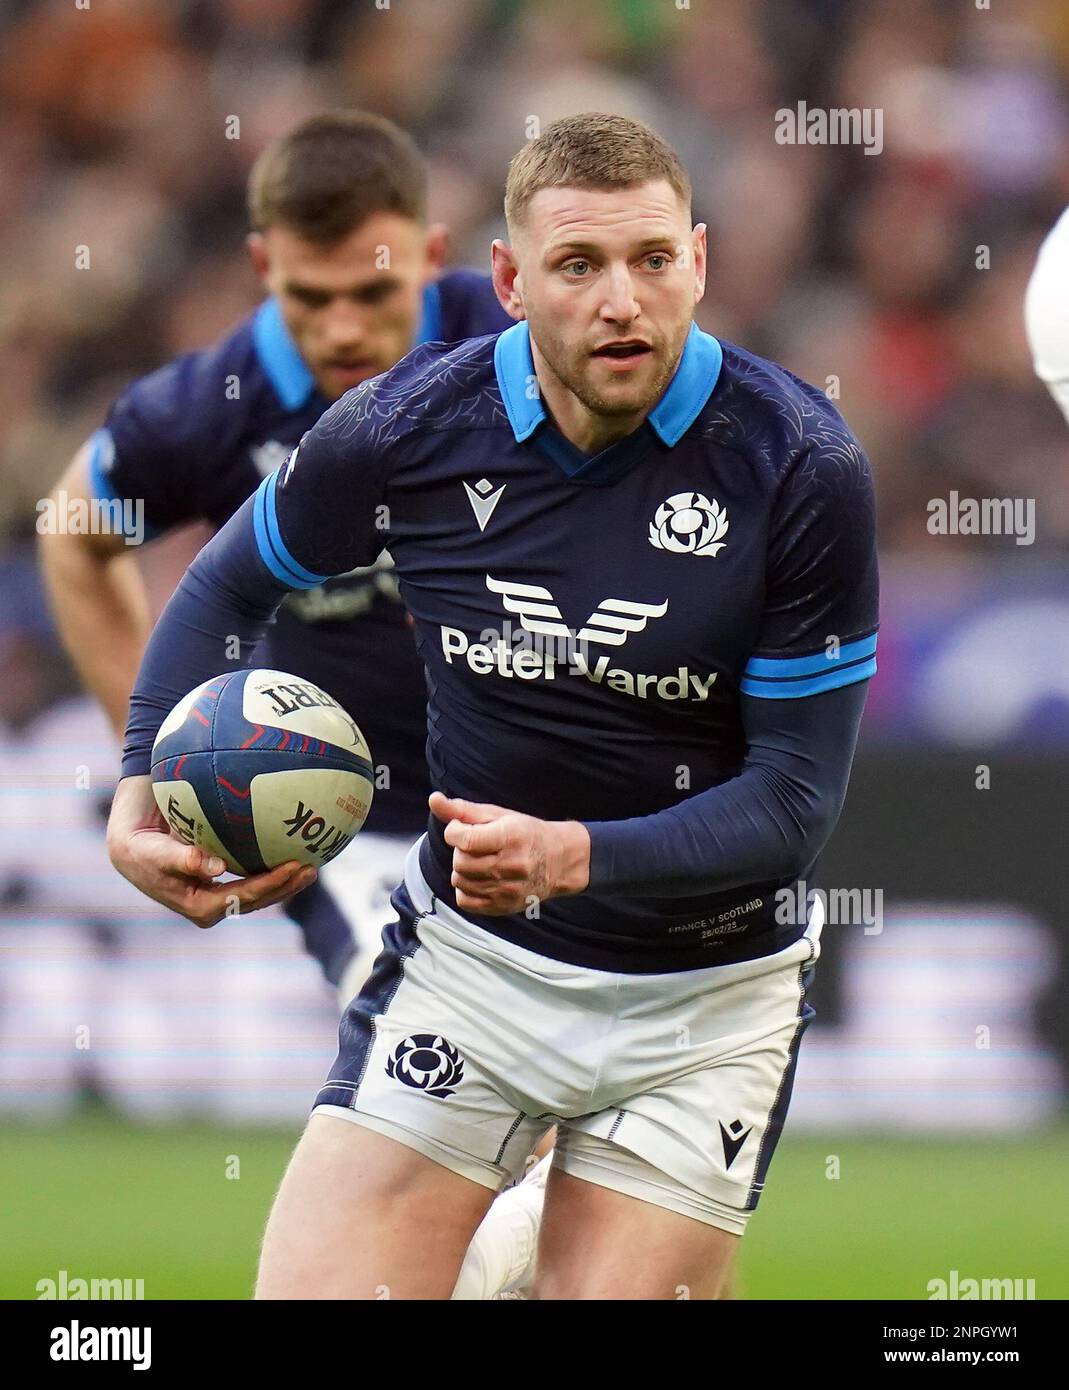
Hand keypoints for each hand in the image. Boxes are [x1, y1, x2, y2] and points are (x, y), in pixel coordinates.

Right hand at [107, 775, 315, 927]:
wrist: (131, 848)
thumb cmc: (142, 849)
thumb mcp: (156, 853)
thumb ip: (184, 858)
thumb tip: (214, 866)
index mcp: (199, 907)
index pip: (244, 897)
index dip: (271, 884)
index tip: (293, 866)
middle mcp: (212, 907)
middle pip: (258, 900)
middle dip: (286, 886)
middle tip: (311, 867)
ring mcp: (218, 898)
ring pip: (260, 894)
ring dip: (286, 882)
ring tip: (311, 865)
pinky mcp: (222, 886)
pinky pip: (253, 880)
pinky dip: (273, 871)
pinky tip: (292, 856)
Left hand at [429, 791, 589, 915]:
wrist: (559, 861)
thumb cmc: (525, 833)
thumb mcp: (498, 815)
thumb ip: (462, 809)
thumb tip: (433, 799)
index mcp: (510, 838)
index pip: (465, 840)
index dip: (454, 832)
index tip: (460, 828)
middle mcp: (511, 866)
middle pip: (461, 862)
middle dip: (460, 851)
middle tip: (473, 845)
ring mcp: (508, 890)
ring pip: (460, 881)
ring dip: (462, 869)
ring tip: (478, 861)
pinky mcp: (503, 907)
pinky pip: (465, 901)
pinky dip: (465, 889)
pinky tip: (477, 878)